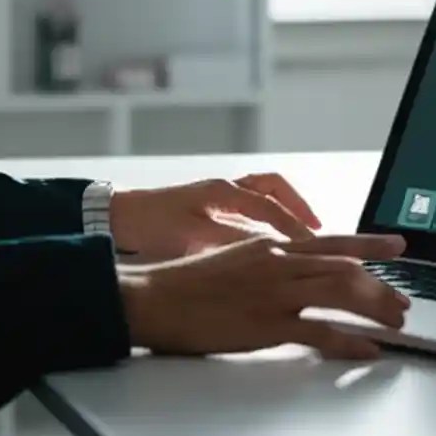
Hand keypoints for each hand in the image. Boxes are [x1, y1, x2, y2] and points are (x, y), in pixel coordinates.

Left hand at [109, 173, 321, 258]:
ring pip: (263, 193)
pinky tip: (269, 239)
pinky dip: (266, 217)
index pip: (270, 206)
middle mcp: (224, 188)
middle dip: (298, 207)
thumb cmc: (151, 225)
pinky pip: (250, 205)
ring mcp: (218, 195)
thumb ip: (231, 240)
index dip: (293, 226)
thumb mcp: (193, 236)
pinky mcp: (212, 207)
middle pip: (274, 187)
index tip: (311, 245)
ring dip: (284, 209)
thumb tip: (267, 248)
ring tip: (301, 232)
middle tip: (316, 230)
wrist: (118, 218)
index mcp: (222, 190)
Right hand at [118, 234, 408, 359]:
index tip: (396, 245)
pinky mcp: (266, 323)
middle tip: (402, 301)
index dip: (369, 243)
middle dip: (381, 286)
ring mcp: (274, 291)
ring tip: (394, 323)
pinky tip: (365, 348)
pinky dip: (349, 340)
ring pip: (342, 291)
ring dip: (375, 308)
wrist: (152, 297)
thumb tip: (296, 273)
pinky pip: (320, 331)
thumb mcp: (234, 259)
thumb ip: (269, 263)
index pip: (332, 240)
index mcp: (272, 246)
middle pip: (346, 267)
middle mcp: (279, 262)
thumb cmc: (184, 284)